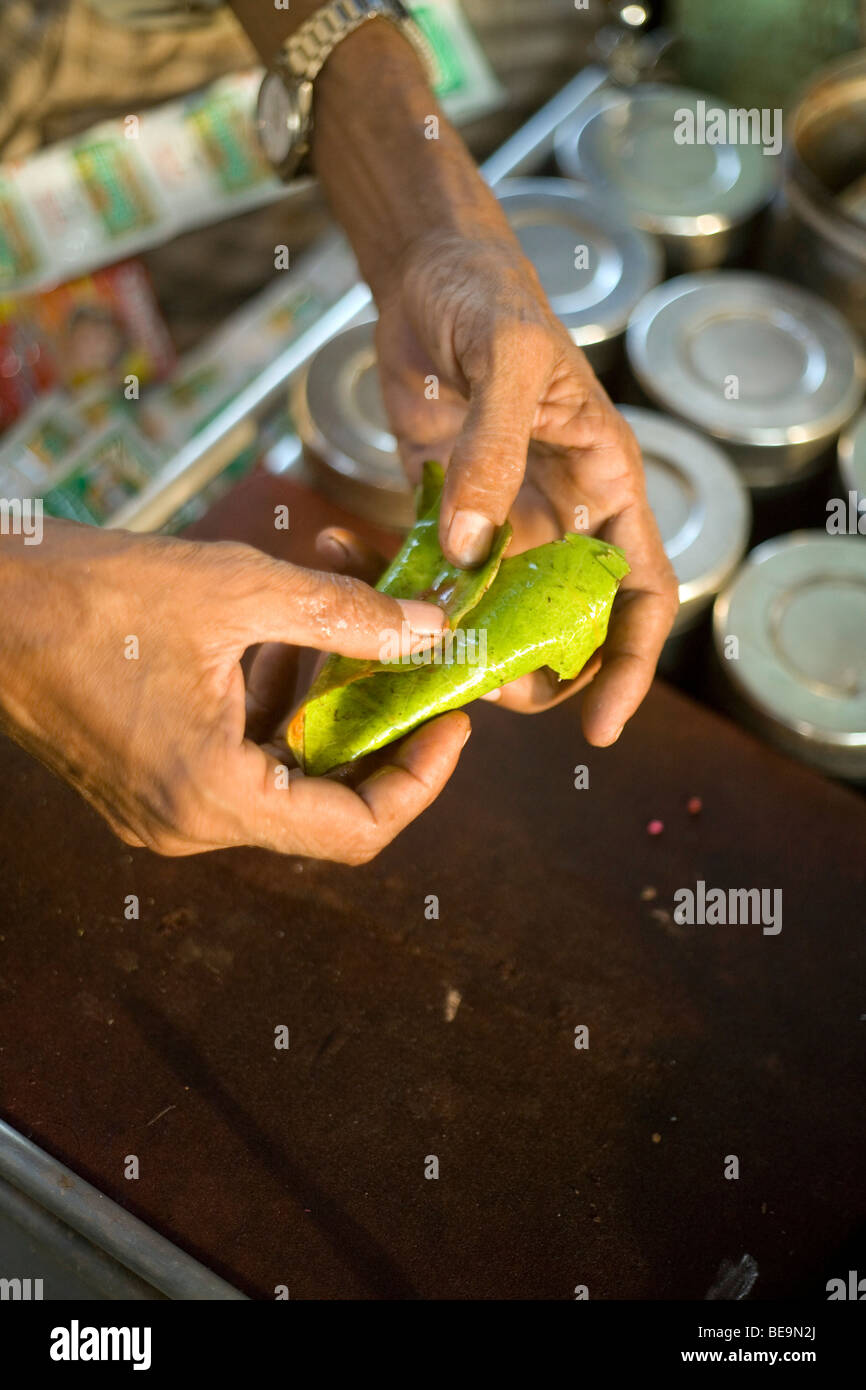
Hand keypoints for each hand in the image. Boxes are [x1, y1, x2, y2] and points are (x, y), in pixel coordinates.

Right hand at [0, 522, 467, 860]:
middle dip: (378, 728)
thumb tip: (430, 628)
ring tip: (352, 619)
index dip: (421, 780)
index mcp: (213, 796)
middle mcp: (189, 824)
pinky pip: (239, 760)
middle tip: (417, 666)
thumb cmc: (90, 594)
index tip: (452, 721)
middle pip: (325, 802)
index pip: (356, 831)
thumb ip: (345, 615)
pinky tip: (286, 634)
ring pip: (284, 774)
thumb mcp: (236, 591)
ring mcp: (163, 809)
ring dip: (327, 704)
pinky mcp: (147, 782)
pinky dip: (275, 705)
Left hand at [374, 230, 678, 741]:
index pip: (639, 592)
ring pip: (492, 610)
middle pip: (563, 622)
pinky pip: (429, 569)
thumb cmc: (488, 295)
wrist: (426, 267)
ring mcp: (499, 516)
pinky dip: (396, 583)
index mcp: (603, 483)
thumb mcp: (506, 360)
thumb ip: (494, 453)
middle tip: (474, 690)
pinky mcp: (442, 508)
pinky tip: (349, 566)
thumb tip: (470, 550)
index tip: (599, 722)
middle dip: (529, 670)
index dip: (630, 664)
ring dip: (456, 640)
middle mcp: (560, 512)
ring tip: (403, 647)